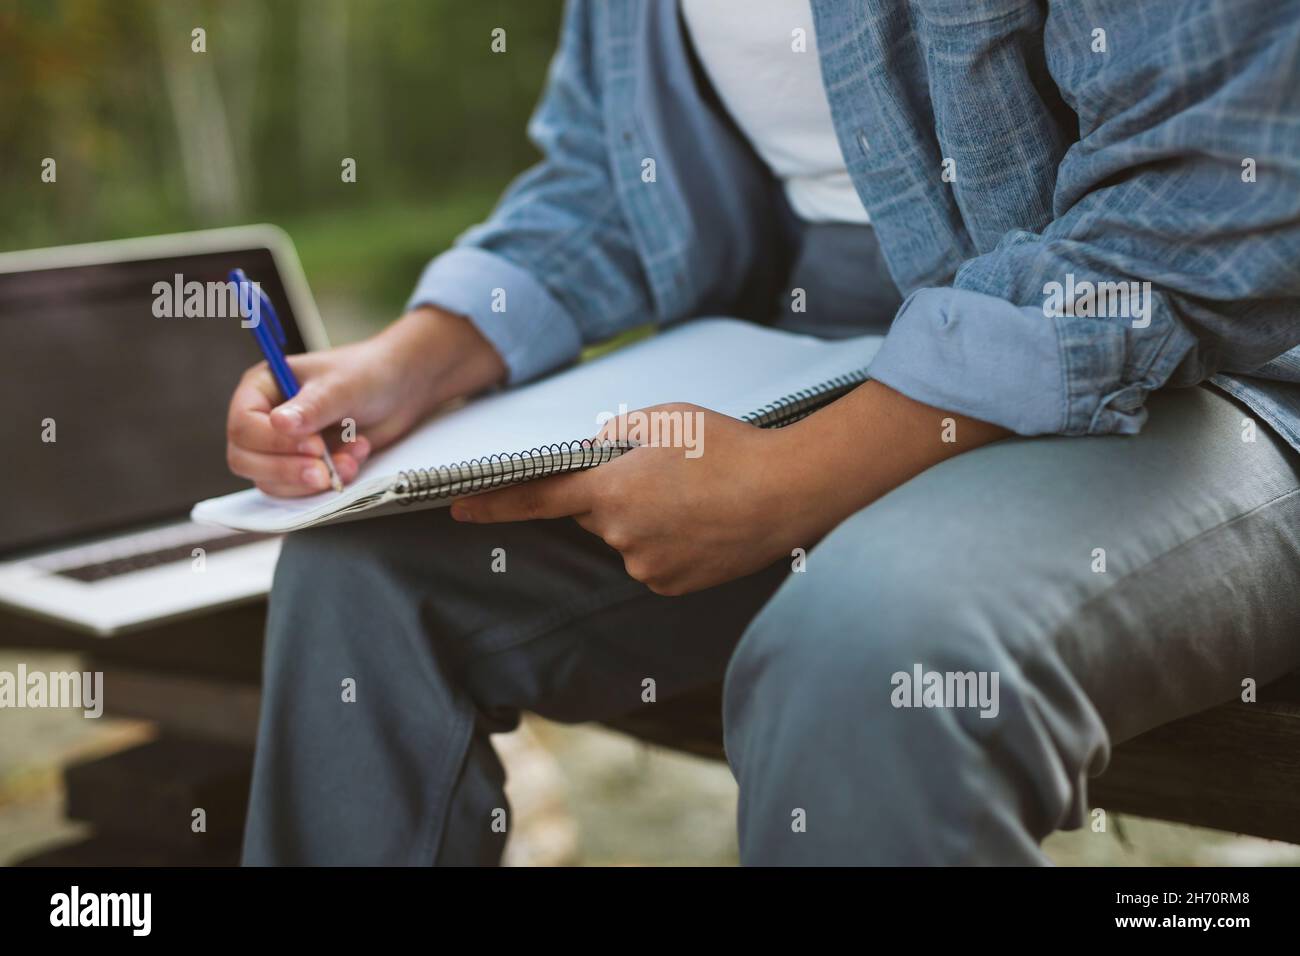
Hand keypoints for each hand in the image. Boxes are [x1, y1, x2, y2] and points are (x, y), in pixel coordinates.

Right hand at [225, 306, 505, 495]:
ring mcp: (280, 447)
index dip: (273, 442)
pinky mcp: (301, 467)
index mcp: (260, 389)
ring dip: (312, 479)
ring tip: (351, 459)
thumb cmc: (367, 375)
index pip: (243, 426)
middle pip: (245, 459)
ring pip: (270, 481)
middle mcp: (262, 420)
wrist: (399, 390)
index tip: (314, 446)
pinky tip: (353, 462)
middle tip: (324, 470)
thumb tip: (279, 424)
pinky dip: (326, 484)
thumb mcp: (341, 386)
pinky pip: (297, 491)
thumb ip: (312, 406)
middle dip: (287, 470)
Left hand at [449, 383, 1008, 594]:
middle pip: (592, 515)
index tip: (457, 507)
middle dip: (611, 495)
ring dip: (644, 519)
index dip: (493, 504)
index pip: (536, 497)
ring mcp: (648, 566)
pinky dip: (667, 542)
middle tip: (662, 473)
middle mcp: (620, 536)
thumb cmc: (728, 446)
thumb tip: (599, 450)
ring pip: (625, 539)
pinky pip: (652, 560)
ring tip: (694, 495)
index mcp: (610, 490)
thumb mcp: (666, 418)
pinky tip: (702, 522)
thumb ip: (618, 433)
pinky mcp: (673, 584)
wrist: (789, 491)